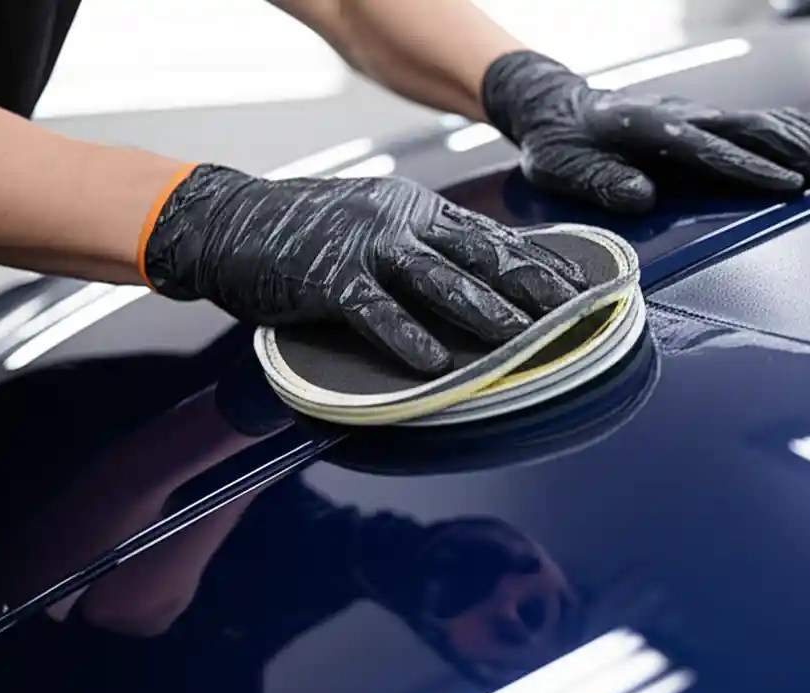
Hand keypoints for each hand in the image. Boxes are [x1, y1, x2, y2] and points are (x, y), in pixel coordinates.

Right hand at [142, 165, 586, 374]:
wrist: (228, 220)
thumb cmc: (308, 231)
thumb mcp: (376, 224)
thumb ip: (425, 248)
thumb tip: (481, 278)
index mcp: (416, 211)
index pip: (491, 237)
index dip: (539, 262)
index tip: (582, 285)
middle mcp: (399, 222)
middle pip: (478, 255)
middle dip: (531, 284)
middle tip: (575, 310)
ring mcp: (363, 247)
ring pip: (435, 279)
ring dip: (481, 308)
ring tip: (521, 335)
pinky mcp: (327, 277)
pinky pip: (374, 310)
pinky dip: (404, 337)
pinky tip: (433, 364)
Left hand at [481, 51, 809, 213]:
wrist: (557, 107)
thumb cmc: (559, 145)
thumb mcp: (563, 167)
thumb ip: (602, 181)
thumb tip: (641, 197)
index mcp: (646, 129)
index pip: (706, 151)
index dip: (748, 168)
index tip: (787, 184)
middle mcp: (682, 116)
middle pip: (747, 129)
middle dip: (794, 150)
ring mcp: (698, 115)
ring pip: (761, 121)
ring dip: (806, 138)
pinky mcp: (709, 121)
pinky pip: (761, 123)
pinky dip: (802, 128)